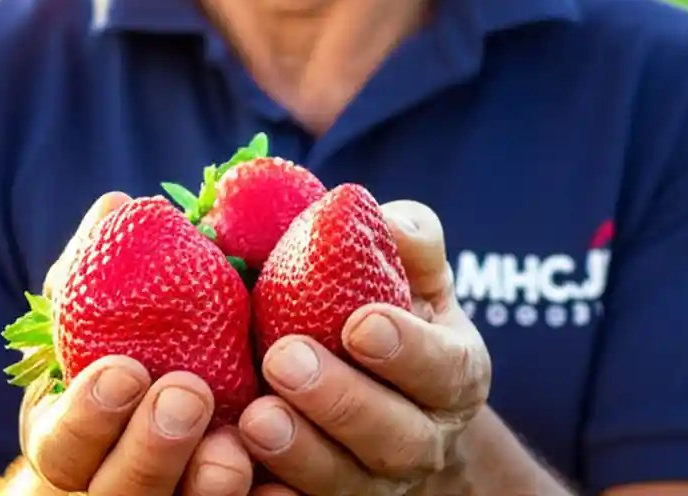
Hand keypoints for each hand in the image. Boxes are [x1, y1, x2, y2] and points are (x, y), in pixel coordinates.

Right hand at [20, 193, 254, 495]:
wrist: (192, 392)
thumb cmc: (140, 340)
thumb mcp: (113, 306)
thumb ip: (107, 263)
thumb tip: (118, 206)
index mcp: (71, 436)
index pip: (59, 444)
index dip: (85, 416)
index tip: (124, 369)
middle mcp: (111, 482)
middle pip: (116, 493)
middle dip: (149, 449)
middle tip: (189, 393)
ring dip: (205, 487)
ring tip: (237, 451)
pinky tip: (288, 484)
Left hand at [238, 201, 490, 495]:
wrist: (383, 402)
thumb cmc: (391, 317)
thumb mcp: (413, 277)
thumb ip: (411, 244)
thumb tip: (389, 218)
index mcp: (452, 376)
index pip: (442, 369)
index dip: (406, 351)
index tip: (359, 323)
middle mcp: (422, 439)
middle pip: (396, 438)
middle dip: (342, 402)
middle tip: (284, 359)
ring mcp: (373, 482)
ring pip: (346, 483)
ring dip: (301, 454)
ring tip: (255, 418)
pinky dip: (272, 494)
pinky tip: (234, 467)